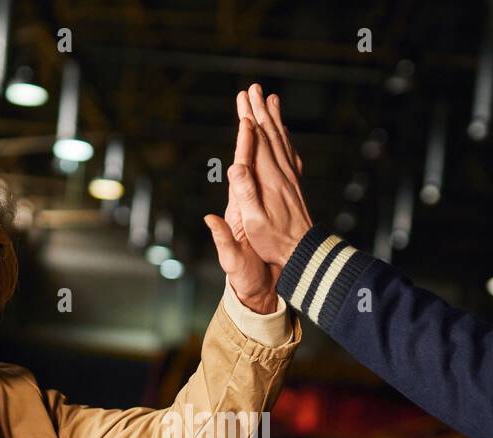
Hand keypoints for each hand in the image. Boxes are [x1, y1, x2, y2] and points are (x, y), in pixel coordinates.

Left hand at [206, 102, 278, 312]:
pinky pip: (276, 170)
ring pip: (262, 156)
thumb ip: (221, 241)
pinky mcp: (266, 206)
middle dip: (249, 122)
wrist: (256, 291)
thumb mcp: (232, 262)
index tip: (247, 119)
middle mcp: (244, 199)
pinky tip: (284, 138)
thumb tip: (209, 219)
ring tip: (265, 102)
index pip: (241, 169)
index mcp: (237, 208)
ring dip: (264, 129)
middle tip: (248, 92)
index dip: (244, 145)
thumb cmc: (245, 279)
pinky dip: (281, 151)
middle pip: (248, 153)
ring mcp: (255, 200)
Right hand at [228, 84, 312, 268]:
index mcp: (267, 180)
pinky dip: (286, 138)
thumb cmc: (274, 242)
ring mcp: (290, 179)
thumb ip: (245, 192)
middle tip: (253, 89)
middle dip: (259, 110)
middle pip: (269, 134)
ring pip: (281, 140)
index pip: (257, 142)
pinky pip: (290, 154)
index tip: (243, 100)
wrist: (305, 253)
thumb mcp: (254, 221)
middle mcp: (281, 174)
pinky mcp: (295, 186)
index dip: (249, 120)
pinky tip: (285, 133)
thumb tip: (235, 165)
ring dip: (274, 119)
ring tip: (271, 99)